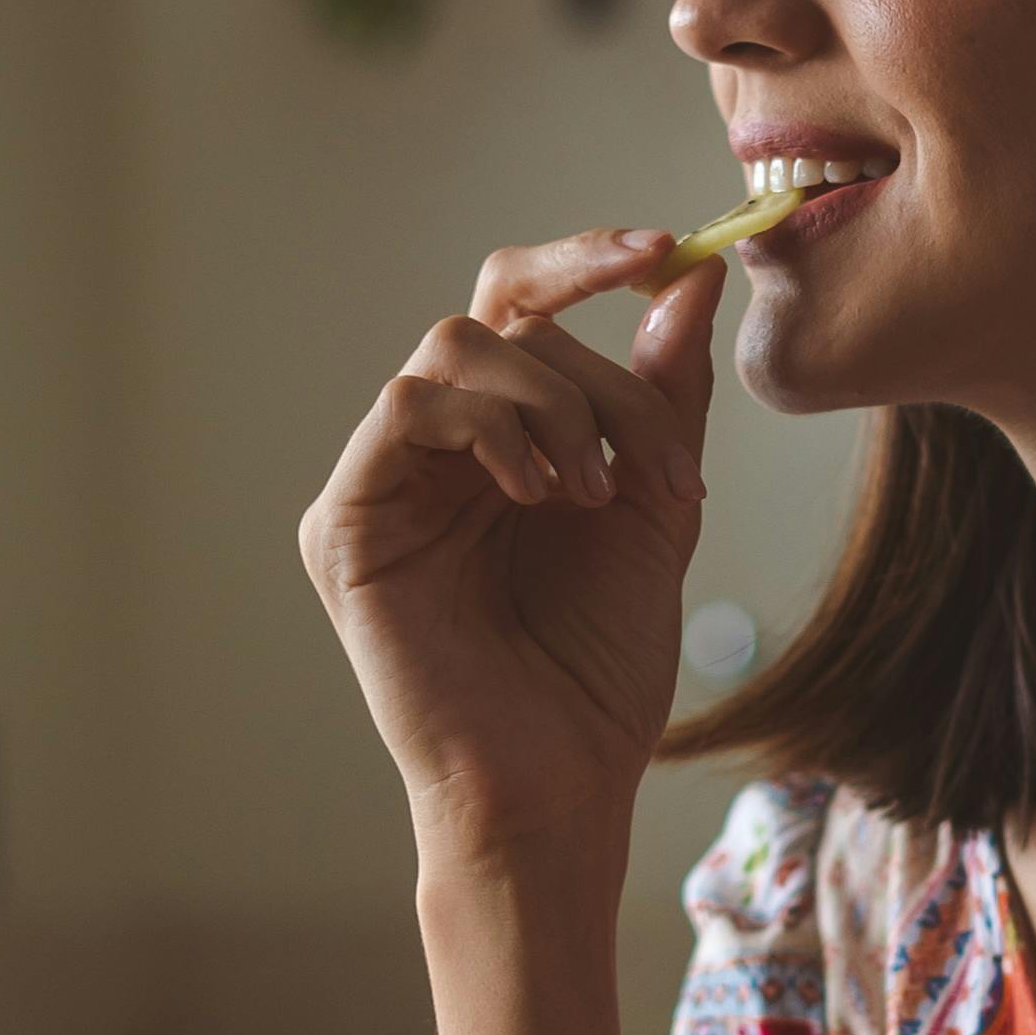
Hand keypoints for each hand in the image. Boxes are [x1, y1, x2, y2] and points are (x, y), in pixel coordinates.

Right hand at [299, 228, 717, 874]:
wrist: (560, 784)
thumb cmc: (597, 670)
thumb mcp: (654, 509)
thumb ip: (662, 399)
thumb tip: (692, 280)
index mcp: (496, 442)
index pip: (521, 306)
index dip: (585, 260)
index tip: (666, 250)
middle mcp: (429, 452)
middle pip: (496, 315)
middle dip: (596, 371)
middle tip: (652, 464)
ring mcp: (380, 484)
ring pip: (452, 346)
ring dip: (551, 404)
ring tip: (594, 496)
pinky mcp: (344, 523)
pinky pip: (404, 406)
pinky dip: (490, 428)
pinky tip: (539, 495)